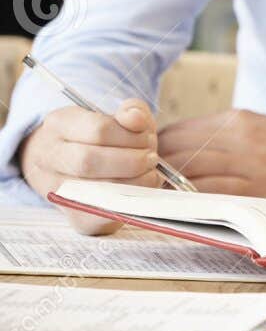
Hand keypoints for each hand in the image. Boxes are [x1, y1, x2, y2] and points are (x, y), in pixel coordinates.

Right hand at [19, 101, 160, 234]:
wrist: (70, 166)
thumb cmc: (102, 139)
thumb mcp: (118, 116)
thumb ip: (132, 112)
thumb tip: (134, 118)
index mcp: (60, 124)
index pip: (99, 130)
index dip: (132, 136)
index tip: (148, 139)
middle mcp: (49, 157)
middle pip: (90, 161)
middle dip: (132, 161)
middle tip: (152, 159)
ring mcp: (56, 190)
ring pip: (94, 191)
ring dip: (135, 183)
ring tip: (150, 174)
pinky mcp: (73, 217)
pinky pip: (98, 217)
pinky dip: (126, 206)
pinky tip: (141, 194)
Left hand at [157, 109, 265, 197]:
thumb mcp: (258, 124)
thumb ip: (222, 130)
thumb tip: (178, 142)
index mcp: (238, 120)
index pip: (179, 131)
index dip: (157, 146)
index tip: (148, 157)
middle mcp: (239, 140)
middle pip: (178, 154)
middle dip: (156, 168)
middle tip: (144, 179)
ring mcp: (246, 167)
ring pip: (188, 175)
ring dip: (168, 186)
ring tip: (158, 193)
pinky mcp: (253, 191)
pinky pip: (208, 195)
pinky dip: (189, 199)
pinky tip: (182, 203)